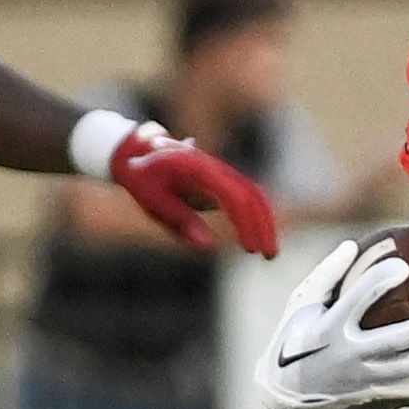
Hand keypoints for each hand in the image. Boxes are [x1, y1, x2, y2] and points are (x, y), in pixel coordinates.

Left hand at [109, 122, 278, 256]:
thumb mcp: (152, 200)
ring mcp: (223, 173)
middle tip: (270, 256)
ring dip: (266, 223)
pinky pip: (249, 197)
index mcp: (200, 170)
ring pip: (256, 196)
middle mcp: (217, 168)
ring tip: (269, 253)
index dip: (247, 225)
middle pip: (253, 196)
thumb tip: (208, 246)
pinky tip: (259, 239)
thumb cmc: (143, 178)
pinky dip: (258, 218)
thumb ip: (180, 220)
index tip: (250, 250)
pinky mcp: (225, 180)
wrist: (139, 152)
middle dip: (265, 227)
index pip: (235, 198)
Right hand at [256, 237, 408, 408]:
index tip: (404, 267)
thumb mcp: (301, 302)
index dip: (381, 281)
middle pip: (394, 341)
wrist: (286, 388)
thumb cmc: (296, 334)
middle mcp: (347, 353)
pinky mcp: (372, 392)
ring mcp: (362, 376)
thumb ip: (327, 274)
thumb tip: (353, 245)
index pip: (358, 299)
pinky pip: (408, 391)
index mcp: (328, 327)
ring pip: (407, 368)